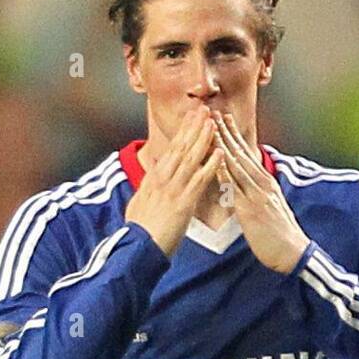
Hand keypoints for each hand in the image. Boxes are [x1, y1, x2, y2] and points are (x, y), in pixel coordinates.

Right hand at [125, 106, 221, 256]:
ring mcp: (173, 189)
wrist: (138, 248)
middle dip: (193, 127)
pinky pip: (199, 180)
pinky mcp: (183, 203)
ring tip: (213, 122)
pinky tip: (220, 153)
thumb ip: (148, 183)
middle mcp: (162, 179)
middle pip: (180, 147)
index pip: (171, 148)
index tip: (192, 116)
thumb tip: (152, 168)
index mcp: (154, 178)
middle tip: (204, 109)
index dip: (183, 131)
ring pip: (190, 158)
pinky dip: (210, 165)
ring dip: (203, 139)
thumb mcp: (140, 201)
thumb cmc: (140, 230)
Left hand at [212, 111, 308, 273]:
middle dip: (226, 132)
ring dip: (223, 143)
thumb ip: (257, 195)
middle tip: (213, 112)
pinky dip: (225, 170)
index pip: (247, 155)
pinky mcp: (252, 207)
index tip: (223, 120)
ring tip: (211, 126)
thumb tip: (246, 189)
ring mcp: (257, 194)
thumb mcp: (269, 208)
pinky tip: (215, 159)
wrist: (293, 253)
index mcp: (265, 183)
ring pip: (237, 164)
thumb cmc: (280, 236)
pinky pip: (236, 186)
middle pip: (241, 153)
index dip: (234, 136)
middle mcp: (262, 183)